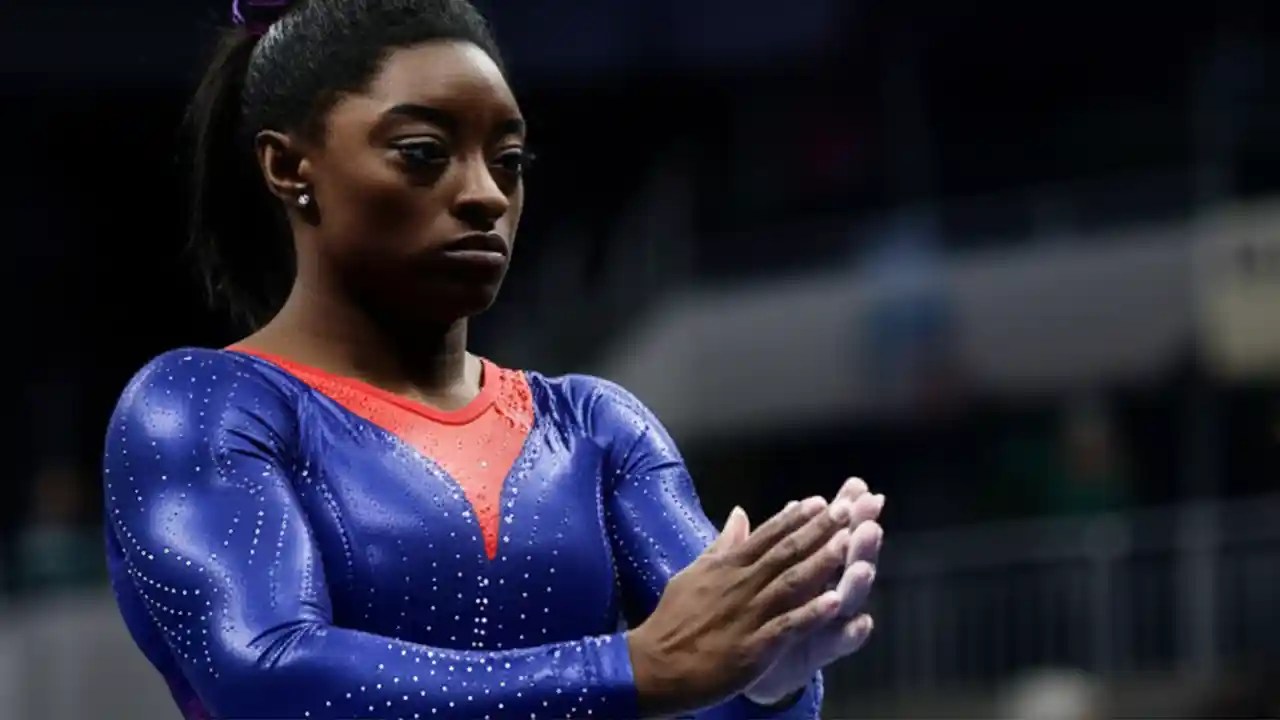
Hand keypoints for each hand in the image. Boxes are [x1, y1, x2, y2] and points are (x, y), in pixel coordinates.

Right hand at [627, 496, 854, 716]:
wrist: (654, 666)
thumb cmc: (673, 619)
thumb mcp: (695, 573)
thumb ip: (722, 545)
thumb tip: (740, 513)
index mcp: (727, 567)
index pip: (767, 536)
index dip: (796, 518)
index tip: (821, 501)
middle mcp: (740, 585)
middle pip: (786, 552)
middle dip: (818, 530)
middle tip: (846, 510)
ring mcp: (748, 615)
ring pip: (791, 583)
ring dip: (822, 562)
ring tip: (848, 543)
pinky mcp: (753, 647)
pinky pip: (788, 626)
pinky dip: (812, 613)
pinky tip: (836, 603)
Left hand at [744, 479, 885, 705]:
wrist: (752, 662)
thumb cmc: (766, 610)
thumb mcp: (773, 568)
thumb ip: (787, 536)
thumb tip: (800, 501)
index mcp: (813, 566)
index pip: (833, 532)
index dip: (846, 511)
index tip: (858, 486)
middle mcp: (827, 590)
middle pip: (848, 561)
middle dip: (860, 542)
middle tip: (869, 522)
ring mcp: (827, 621)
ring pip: (847, 599)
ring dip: (856, 583)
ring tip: (863, 567)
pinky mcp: (820, 651)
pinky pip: (839, 643)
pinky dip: (850, 634)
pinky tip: (861, 623)